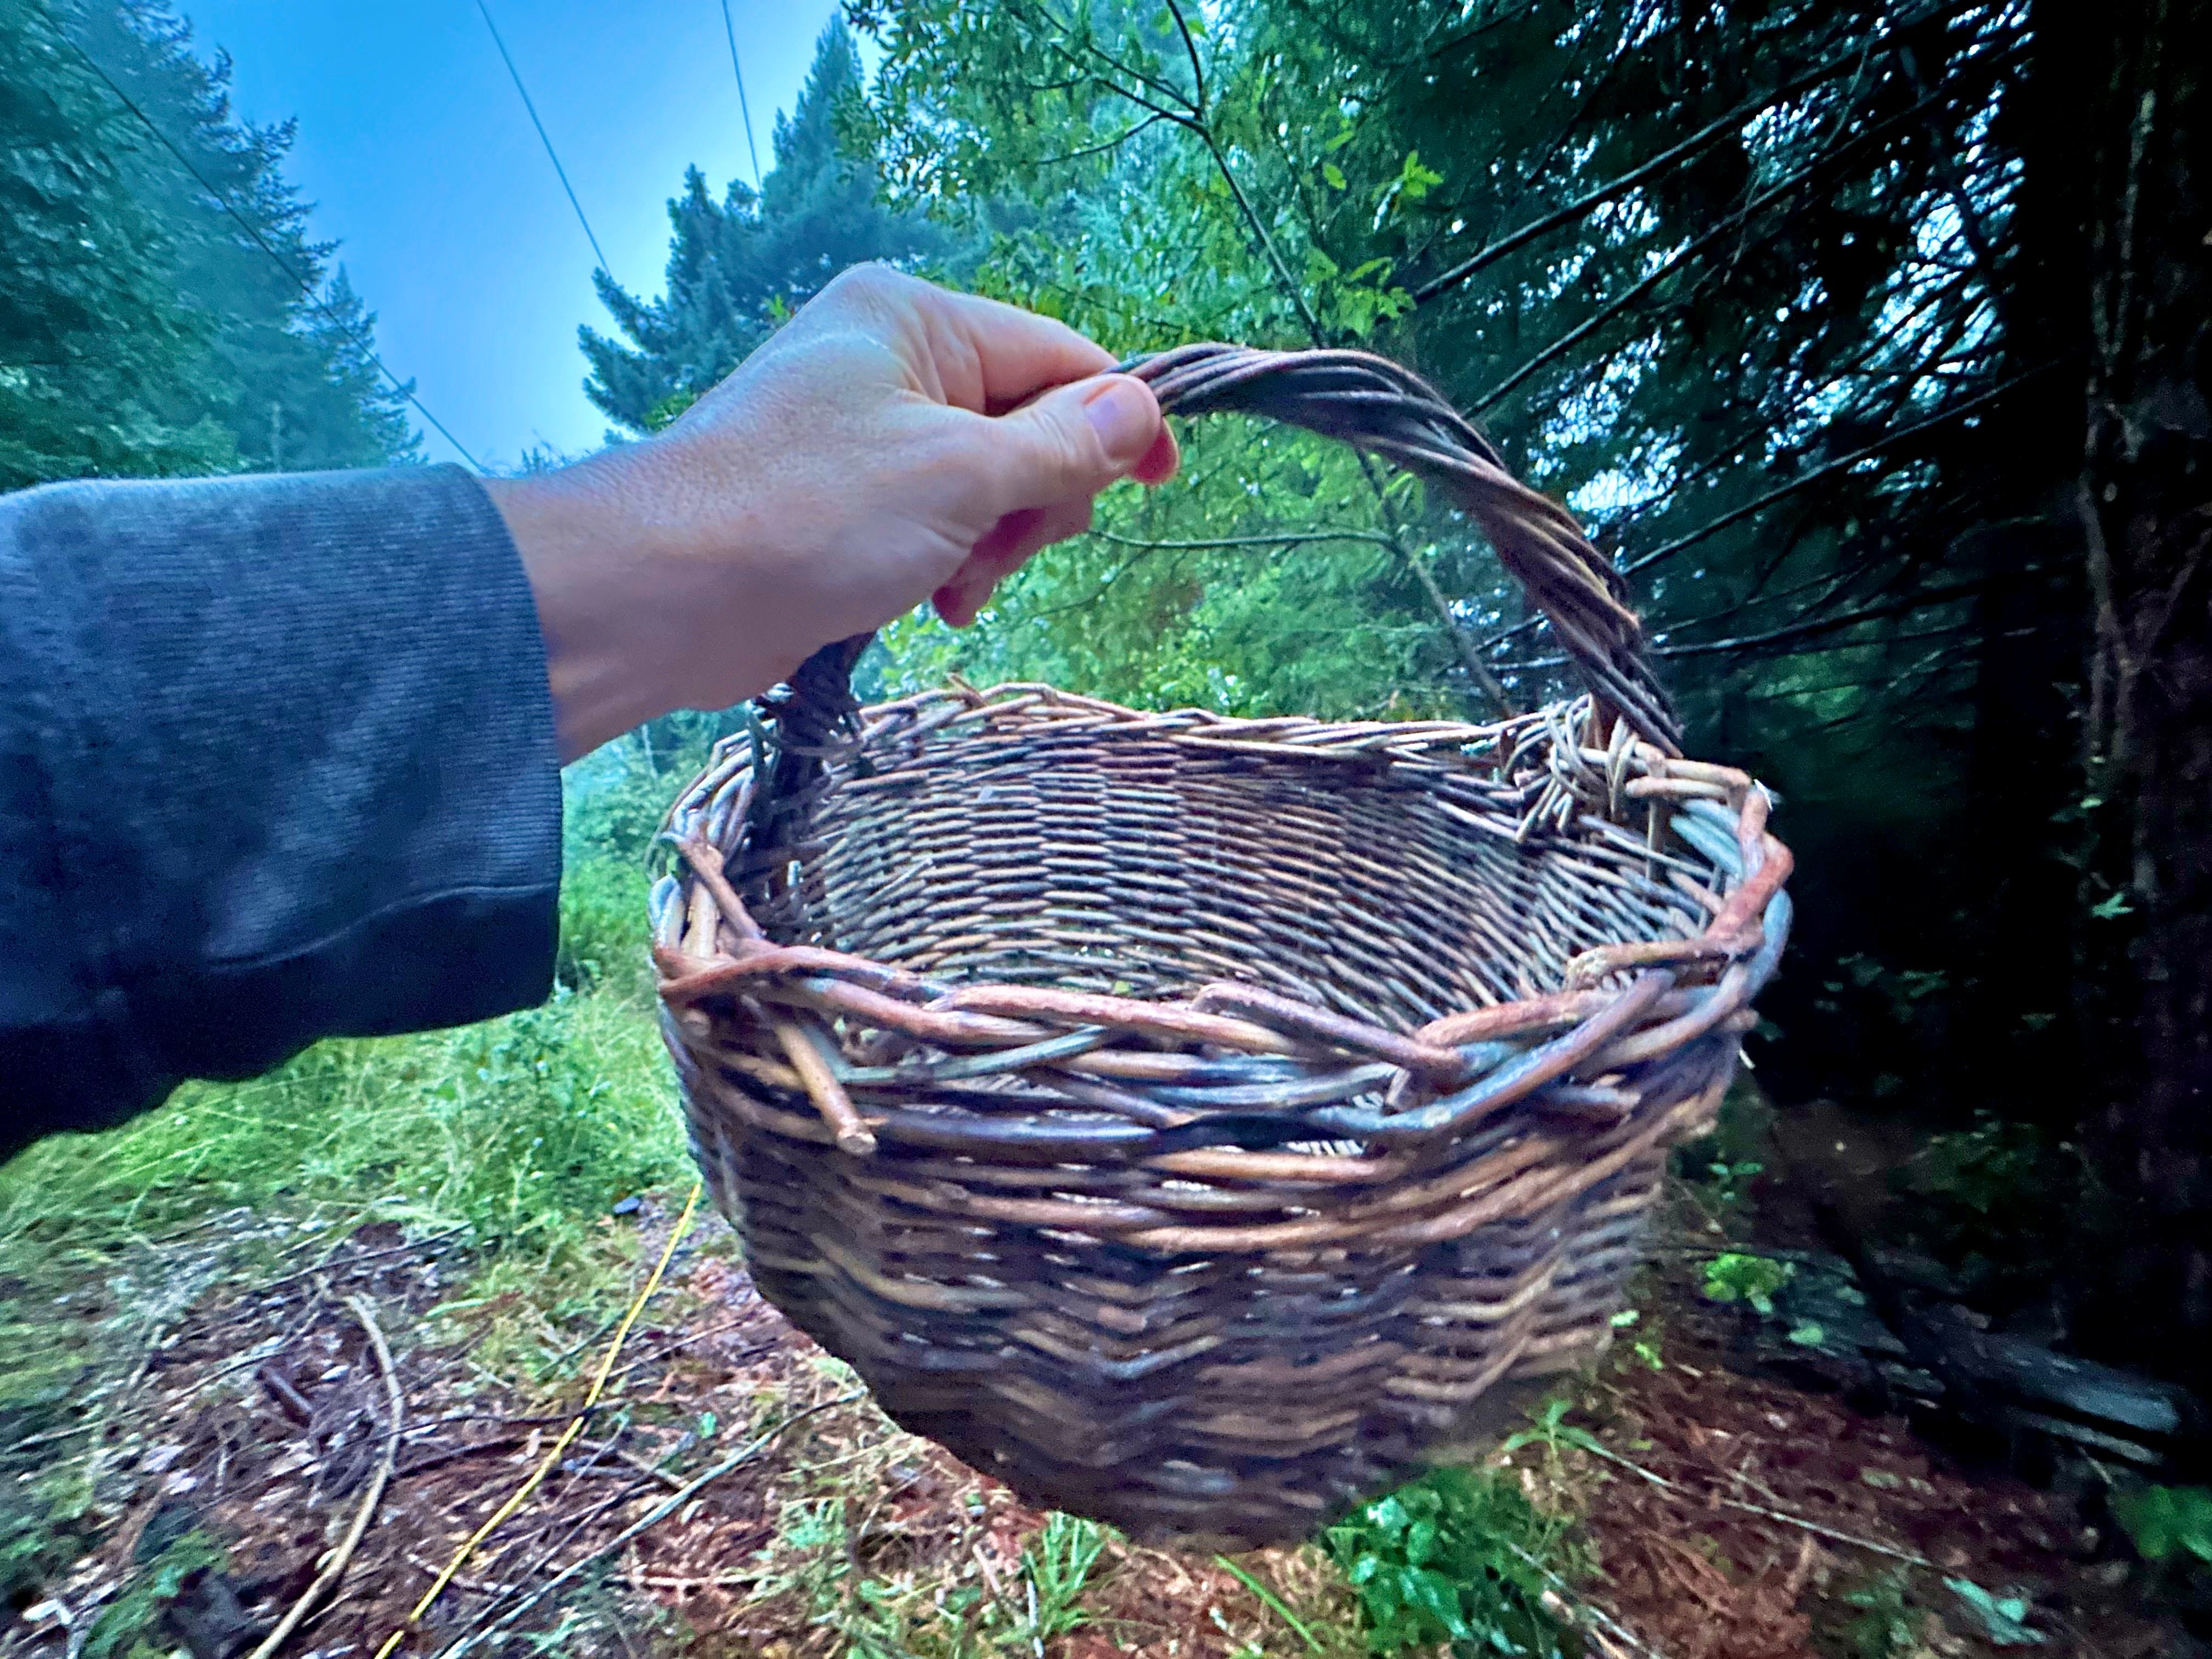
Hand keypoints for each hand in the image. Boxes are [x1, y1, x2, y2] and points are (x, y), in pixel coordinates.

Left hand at [486, 265, 1178, 761]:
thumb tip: (1140, 410)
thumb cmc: (805, 515)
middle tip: (1001, 550)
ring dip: (993, 544)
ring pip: (986, 483)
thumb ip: (1064, 443)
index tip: (1161, 487)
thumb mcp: (962, 475)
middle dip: (1037, 499)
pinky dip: (948, 560)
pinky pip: (935, 520)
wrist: (660, 594)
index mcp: (916, 319)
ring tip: (954, 587)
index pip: (1061, 354)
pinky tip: (931, 599)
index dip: (1120, 421)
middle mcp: (888, 359)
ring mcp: (860, 430)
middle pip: (1029, 422)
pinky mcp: (839, 497)